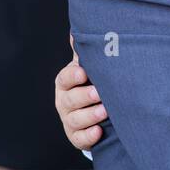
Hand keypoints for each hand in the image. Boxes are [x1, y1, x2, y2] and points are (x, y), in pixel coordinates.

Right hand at [56, 34, 106, 150]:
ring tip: (105, 111)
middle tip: (99, 93)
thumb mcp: (88, 66)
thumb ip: (85, 51)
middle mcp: (64, 101)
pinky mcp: (76, 136)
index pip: (64, 78)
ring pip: (75, 120)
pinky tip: (99, 132)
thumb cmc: (92, 82)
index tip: (83, 73)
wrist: (96, 110)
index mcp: (66, 82)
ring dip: (90, 116)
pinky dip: (89, 136)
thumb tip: (77, 30)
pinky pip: (79, 139)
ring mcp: (69, 120)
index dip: (72, 76)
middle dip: (84, 96)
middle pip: (69, 100)